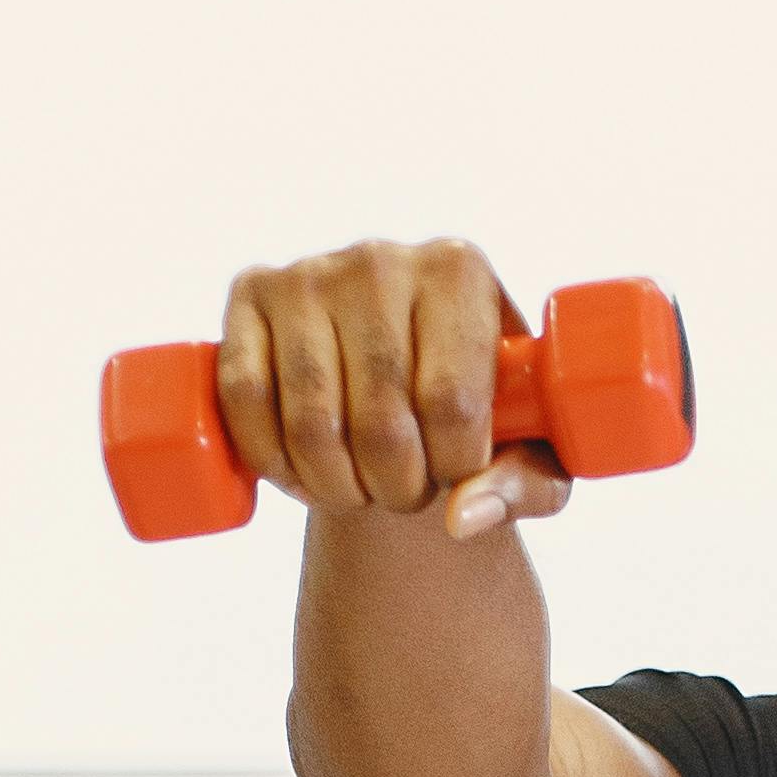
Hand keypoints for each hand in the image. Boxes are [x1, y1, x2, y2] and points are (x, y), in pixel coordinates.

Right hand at [217, 235, 568, 544]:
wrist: (398, 371)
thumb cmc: (479, 412)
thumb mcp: (530, 449)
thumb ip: (526, 486)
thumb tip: (462, 517)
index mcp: (460, 272)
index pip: (452, 401)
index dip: (453, 469)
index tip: (456, 477)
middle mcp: (383, 259)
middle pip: (380, 421)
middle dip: (395, 489)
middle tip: (406, 495)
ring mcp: (310, 271)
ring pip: (310, 419)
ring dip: (334, 486)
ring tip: (359, 491)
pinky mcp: (251, 292)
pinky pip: (246, 397)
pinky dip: (271, 458)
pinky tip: (301, 474)